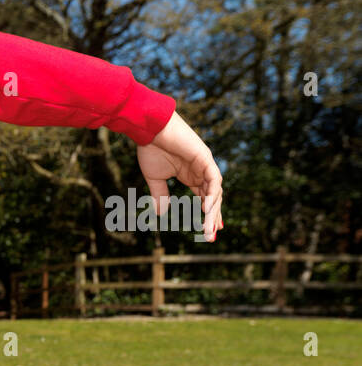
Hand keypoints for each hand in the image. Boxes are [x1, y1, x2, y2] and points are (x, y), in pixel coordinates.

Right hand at [136, 110, 224, 240]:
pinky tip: (207, 209)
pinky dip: (212, 195)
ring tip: (208, 229)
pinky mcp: (205, 158)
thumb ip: (160, 195)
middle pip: (212, 198)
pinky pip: (213, 180)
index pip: (204, 197)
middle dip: (212, 218)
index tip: (208, 231)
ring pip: (215, 192)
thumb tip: (161, 214)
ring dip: (212, 211)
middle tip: (210, 237)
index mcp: (191, 175)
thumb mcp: (155, 178)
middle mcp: (201, 170)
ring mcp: (205, 164)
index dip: (207, 214)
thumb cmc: (150, 148)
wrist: (150, 129)